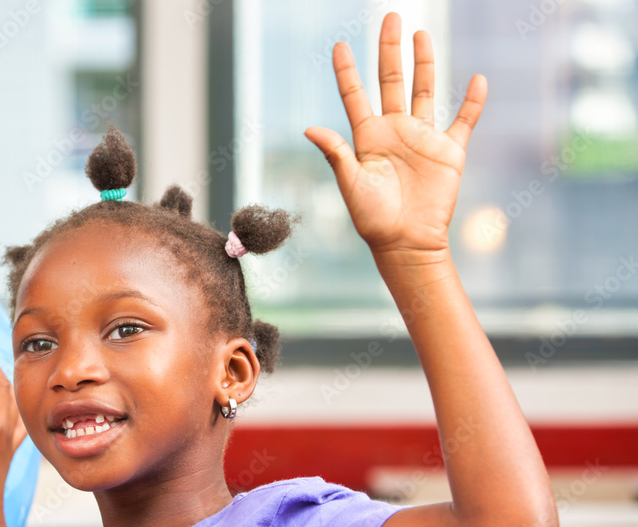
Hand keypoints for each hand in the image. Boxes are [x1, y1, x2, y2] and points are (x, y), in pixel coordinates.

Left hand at [304, 12, 486, 258]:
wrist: (407, 242)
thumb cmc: (373, 219)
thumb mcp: (351, 183)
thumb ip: (335, 153)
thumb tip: (309, 128)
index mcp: (367, 137)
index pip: (355, 95)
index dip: (347, 71)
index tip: (339, 45)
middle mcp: (394, 131)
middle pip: (392, 80)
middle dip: (389, 49)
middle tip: (391, 17)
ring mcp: (422, 138)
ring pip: (425, 90)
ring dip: (424, 62)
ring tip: (421, 34)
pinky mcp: (449, 151)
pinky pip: (464, 121)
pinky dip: (473, 101)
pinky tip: (478, 79)